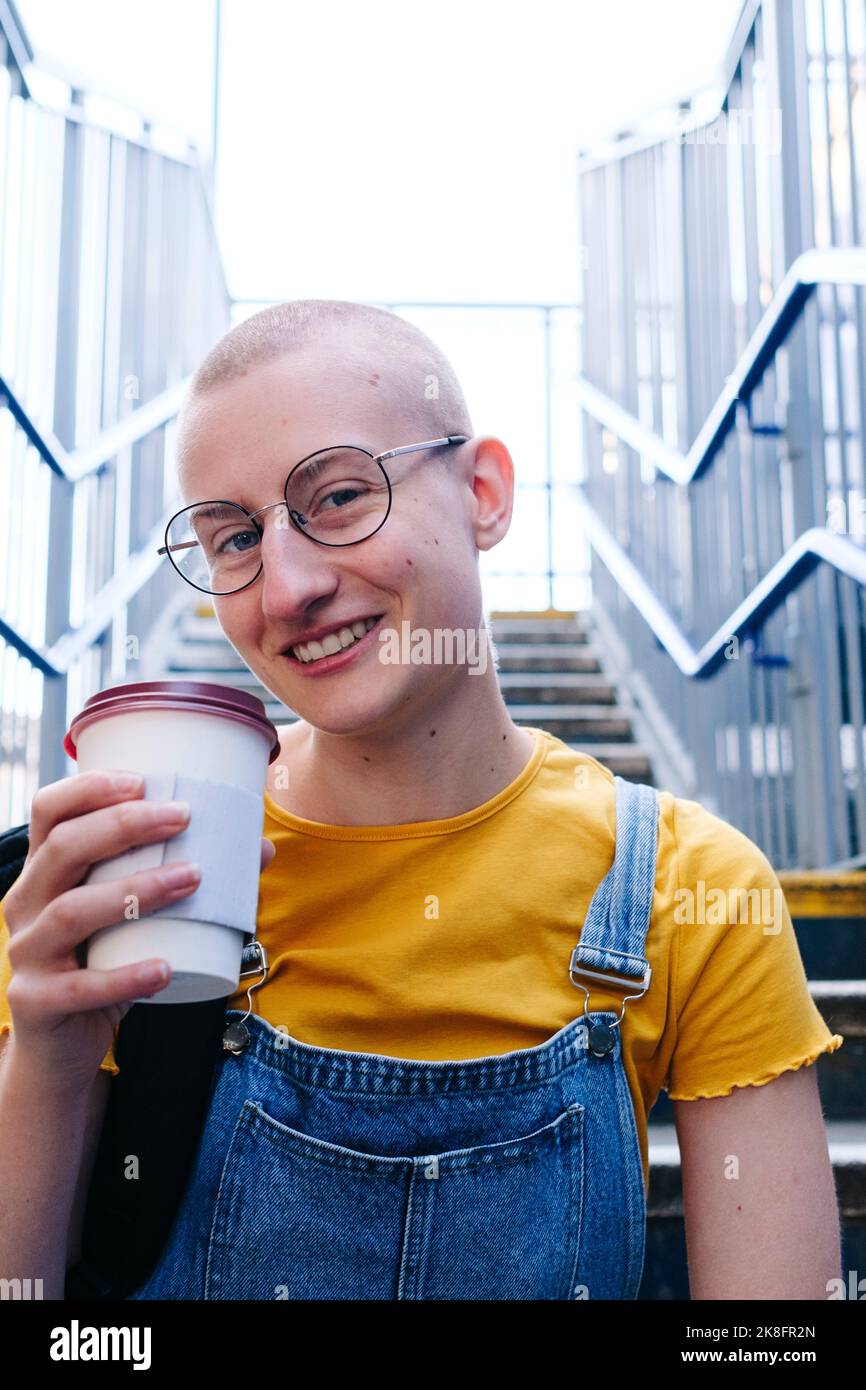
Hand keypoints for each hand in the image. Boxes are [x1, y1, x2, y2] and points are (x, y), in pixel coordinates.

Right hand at [2, 771, 274, 1089]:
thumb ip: (185, 880)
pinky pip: (80, 988)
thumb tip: (261, 848)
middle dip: (123, 826)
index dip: (88, 788)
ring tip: (192, 878)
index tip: (143, 780)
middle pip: (61, 849)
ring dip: (135, 890)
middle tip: (183, 816)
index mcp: (43, 872)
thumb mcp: (136, 918)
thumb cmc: (104, 963)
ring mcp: (26, 954)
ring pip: (71, 912)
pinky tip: (165, 967)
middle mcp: (24, 904)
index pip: (48, 812)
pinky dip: (125, 977)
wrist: (62, 1046)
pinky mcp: (37, 1003)